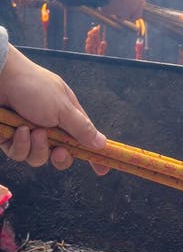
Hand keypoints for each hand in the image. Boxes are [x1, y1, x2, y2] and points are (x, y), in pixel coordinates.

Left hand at [0, 46, 107, 173]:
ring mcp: (30, 134)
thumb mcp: (63, 108)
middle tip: (58, 152)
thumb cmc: (35, 88)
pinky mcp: (11, 140)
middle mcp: (50, 126)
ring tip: (32, 130)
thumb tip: (102, 143)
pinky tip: (17, 130)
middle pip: (61, 155)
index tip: (103, 171)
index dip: (93, 154)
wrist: (1, 80)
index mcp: (67, 115)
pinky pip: (20, 154)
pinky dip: (20, 143)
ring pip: (39, 158)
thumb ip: (81, 128)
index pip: (84, 138)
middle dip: (60, 157)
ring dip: (37, 147)